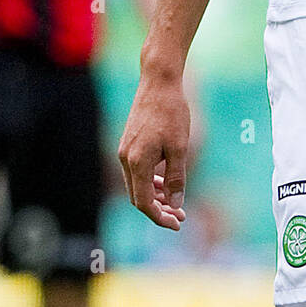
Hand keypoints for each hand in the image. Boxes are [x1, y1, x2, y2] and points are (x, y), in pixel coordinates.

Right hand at [118, 71, 189, 229]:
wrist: (158, 82)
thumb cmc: (172, 112)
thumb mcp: (180, 147)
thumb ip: (176, 178)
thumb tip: (176, 206)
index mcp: (137, 162)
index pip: (144, 203)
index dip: (160, 218)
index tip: (178, 224)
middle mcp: (126, 158)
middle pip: (138, 197)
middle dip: (158, 210)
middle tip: (180, 216)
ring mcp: (125, 150)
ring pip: (137, 184)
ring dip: (155, 196)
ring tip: (176, 202)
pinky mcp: (128, 143)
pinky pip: (137, 171)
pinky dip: (151, 180)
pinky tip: (166, 181)